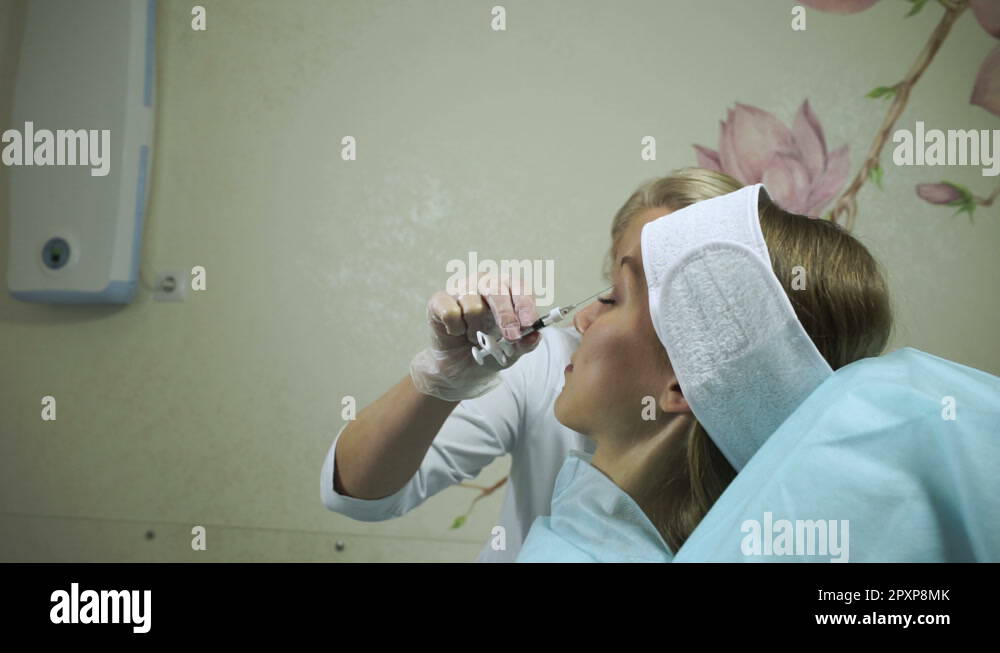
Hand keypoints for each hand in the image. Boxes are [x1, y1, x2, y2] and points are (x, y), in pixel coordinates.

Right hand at [409, 273, 541, 400]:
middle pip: (497, 289)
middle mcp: (484, 283)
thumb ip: (525, 343)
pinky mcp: (439, 300)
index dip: (525, 304)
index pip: (519, 287)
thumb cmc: (489, 351)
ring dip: (476, 329)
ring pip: (473, 305)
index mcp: (507, 290)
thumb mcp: (512, 352)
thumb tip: (536, 336)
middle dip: (506, 315)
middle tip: (510, 336)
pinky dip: (457, 329)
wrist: (460, 368)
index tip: (529, 323)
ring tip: (475, 336)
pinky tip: (457, 332)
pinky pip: (451, 312)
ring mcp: (461, 289)